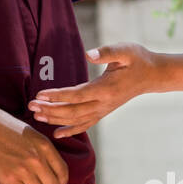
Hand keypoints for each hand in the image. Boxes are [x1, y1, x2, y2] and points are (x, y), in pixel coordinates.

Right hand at [0, 103, 67, 183]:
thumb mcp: (28, 132)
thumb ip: (41, 149)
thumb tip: (53, 172)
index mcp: (44, 145)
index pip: (62, 172)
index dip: (59, 182)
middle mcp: (37, 158)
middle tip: (33, 183)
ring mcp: (23, 169)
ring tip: (20, 182)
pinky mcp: (7, 178)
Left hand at [29, 43, 159, 135]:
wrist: (152, 75)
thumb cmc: (138, 59)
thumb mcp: (125, 50)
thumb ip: (107, 52)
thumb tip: (89, 54)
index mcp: (106, 88)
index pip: (77, 95)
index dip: (58, 96)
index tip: (40, 95)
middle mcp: (103, 104)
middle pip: (72, 111)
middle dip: (50, 110)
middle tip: (30, 106)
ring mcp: (103, 110)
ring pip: (76, 120)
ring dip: (55, 119)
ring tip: (35, 116)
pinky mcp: (103, 112)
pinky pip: (84, 125)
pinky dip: (70, 130)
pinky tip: (56, 133)